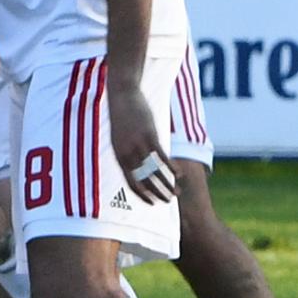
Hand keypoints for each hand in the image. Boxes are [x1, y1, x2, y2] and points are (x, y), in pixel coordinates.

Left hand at [106, 81, 176, 204]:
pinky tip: (179, 174)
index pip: (130, 181)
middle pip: (143, 180)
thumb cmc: (122, 117)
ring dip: (166, 184)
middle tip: (169, 202)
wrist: (122, 95)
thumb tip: (138, 164)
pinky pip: (161, 156)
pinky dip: (171, 167)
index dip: (142, 194)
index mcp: (118, 155)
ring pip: (154, 171)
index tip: (152, 203)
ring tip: (176, 192)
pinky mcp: (149, 135)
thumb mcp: (121, 137)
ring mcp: (138, 144)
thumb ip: (128, 151)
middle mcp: (126, 153)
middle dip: (157, 193)